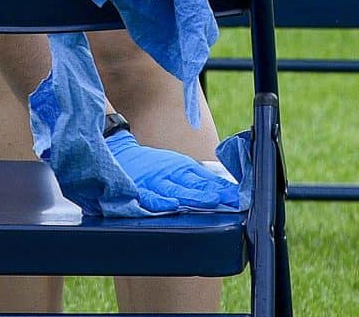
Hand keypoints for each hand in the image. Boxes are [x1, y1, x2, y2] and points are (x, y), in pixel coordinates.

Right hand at [107, 127, 237, 210]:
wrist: (121, 153)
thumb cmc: (155, 165)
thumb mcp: (179, 167)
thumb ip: (199, 179)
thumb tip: (224, 191)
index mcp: (182, 168)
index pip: (206, 179)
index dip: (222, 188)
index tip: (238, 196)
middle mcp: (171, 174)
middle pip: (194, 184)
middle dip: (212, 192)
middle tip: (229, 199)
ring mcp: (155, 182)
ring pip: (176, 190)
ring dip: (194, 196)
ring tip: (211, 200)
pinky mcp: (139, 189)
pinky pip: (150, 197)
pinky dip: (161, 201)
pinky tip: (172, 206)